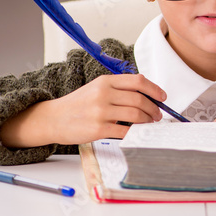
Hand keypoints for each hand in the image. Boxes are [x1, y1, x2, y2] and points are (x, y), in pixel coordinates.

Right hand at [0, 74, 165, 147]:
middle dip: (153, 108)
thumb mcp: (96, 88)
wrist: (53, 119)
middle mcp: (103, 94)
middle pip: (139, 99)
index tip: (162, 97)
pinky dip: (135, 133)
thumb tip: (146, 96)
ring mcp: (100, 112)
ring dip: (147, 120)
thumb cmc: (78, 105)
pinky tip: (137, 133)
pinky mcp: (98, 129)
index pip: (138, 81)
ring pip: (135, 115)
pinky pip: (125, 131)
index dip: (154, 90)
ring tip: (149, 123)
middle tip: (157, 115)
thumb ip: (118, 89)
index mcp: (105, 81)